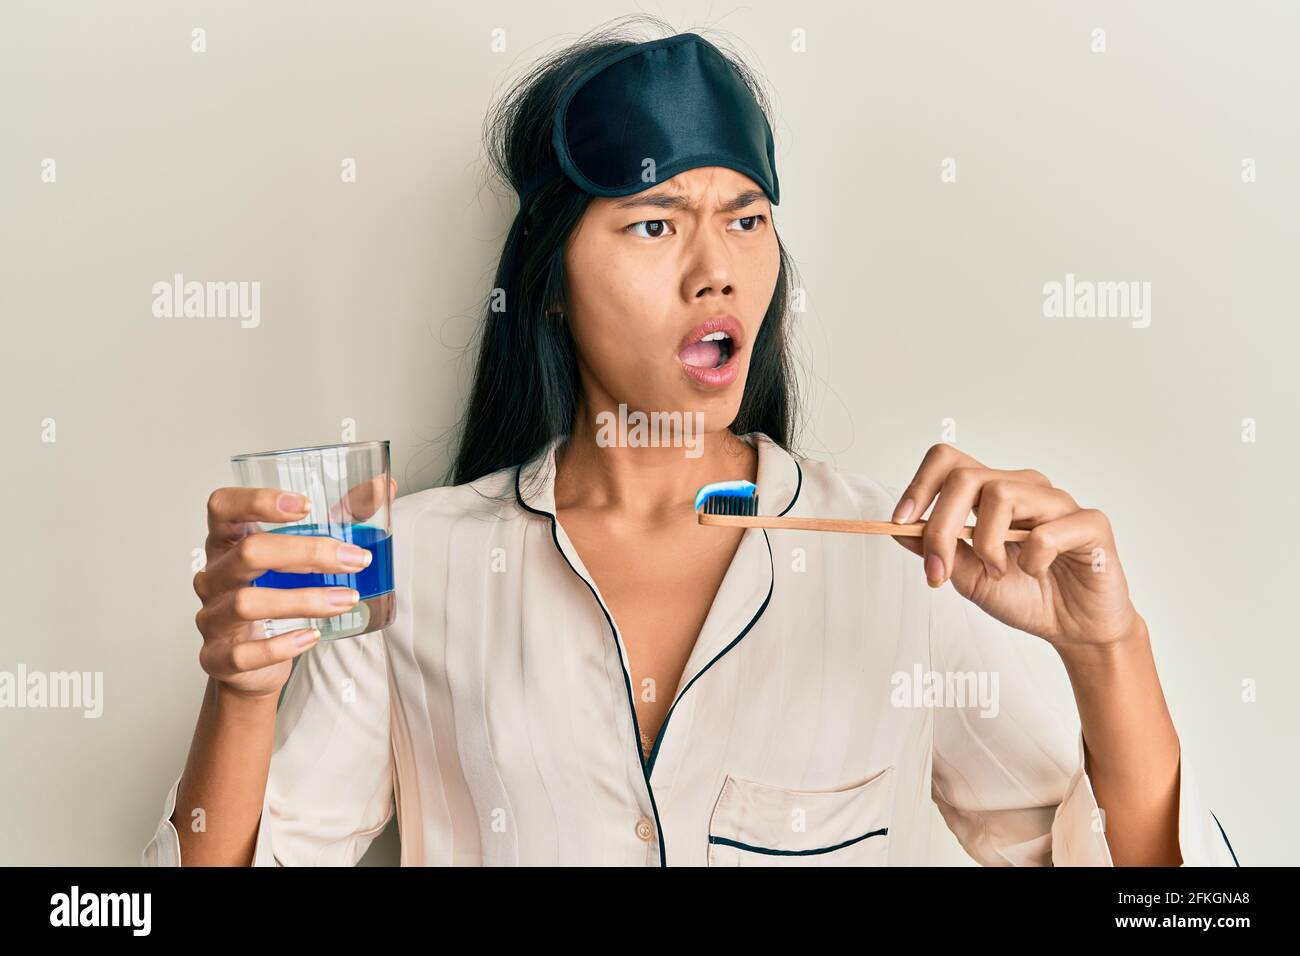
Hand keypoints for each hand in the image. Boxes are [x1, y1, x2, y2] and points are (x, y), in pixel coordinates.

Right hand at [193, 477, 395, 698]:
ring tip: (347, 599)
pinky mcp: (219, 656)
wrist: (250, 663)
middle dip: (307, 553)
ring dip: (306, 600)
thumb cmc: (275, 594)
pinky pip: (246, 652)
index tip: (306, 504)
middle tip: (354, 559)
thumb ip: (341, 517)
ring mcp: (211, 617)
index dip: (257, 500)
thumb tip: (383, 486)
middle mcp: (213, 576)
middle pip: (249, 552)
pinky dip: (283, 644)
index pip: (224, 506)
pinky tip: (312, 636)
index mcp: (227, 542)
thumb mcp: (302, 553)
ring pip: (248, 602)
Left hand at [890, 443, 1141, 651]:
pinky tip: (1038, 573)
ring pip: (1001, 495)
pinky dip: (1031, 560)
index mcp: (992, 494)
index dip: (919, 486)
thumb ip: (936, 550)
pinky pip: (1046, 532)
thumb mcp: (968, 577)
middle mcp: (1024, 488)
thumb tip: (898, 528)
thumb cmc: (1026, 596)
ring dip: (986, 544)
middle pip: (965, 477)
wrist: (1074, 629)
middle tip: (940, 569)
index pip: (949, 461)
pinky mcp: (1090, 523)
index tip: (900, 522)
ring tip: (998, 572)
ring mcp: (1058, 502)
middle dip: (940, 527)